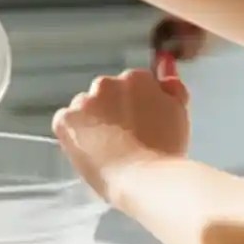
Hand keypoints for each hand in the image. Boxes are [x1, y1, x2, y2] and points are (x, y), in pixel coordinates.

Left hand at [52, 65, 190, 205]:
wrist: (144, 179)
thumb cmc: (165, 152)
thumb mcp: (178, 113)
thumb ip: (172, 87)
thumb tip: (165, 64)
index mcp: (136, 78)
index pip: (130, 85)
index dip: (132, 108)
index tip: (137, 126)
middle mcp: (108, 83)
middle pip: (104, 94)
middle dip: (110, 111)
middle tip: (122, 139)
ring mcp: (84, 101)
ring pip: (83, 108)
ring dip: (89, 122)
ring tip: (105, 148)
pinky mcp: (65, 120)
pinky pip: (65, 122)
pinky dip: (71, 134)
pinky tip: (89, 151)